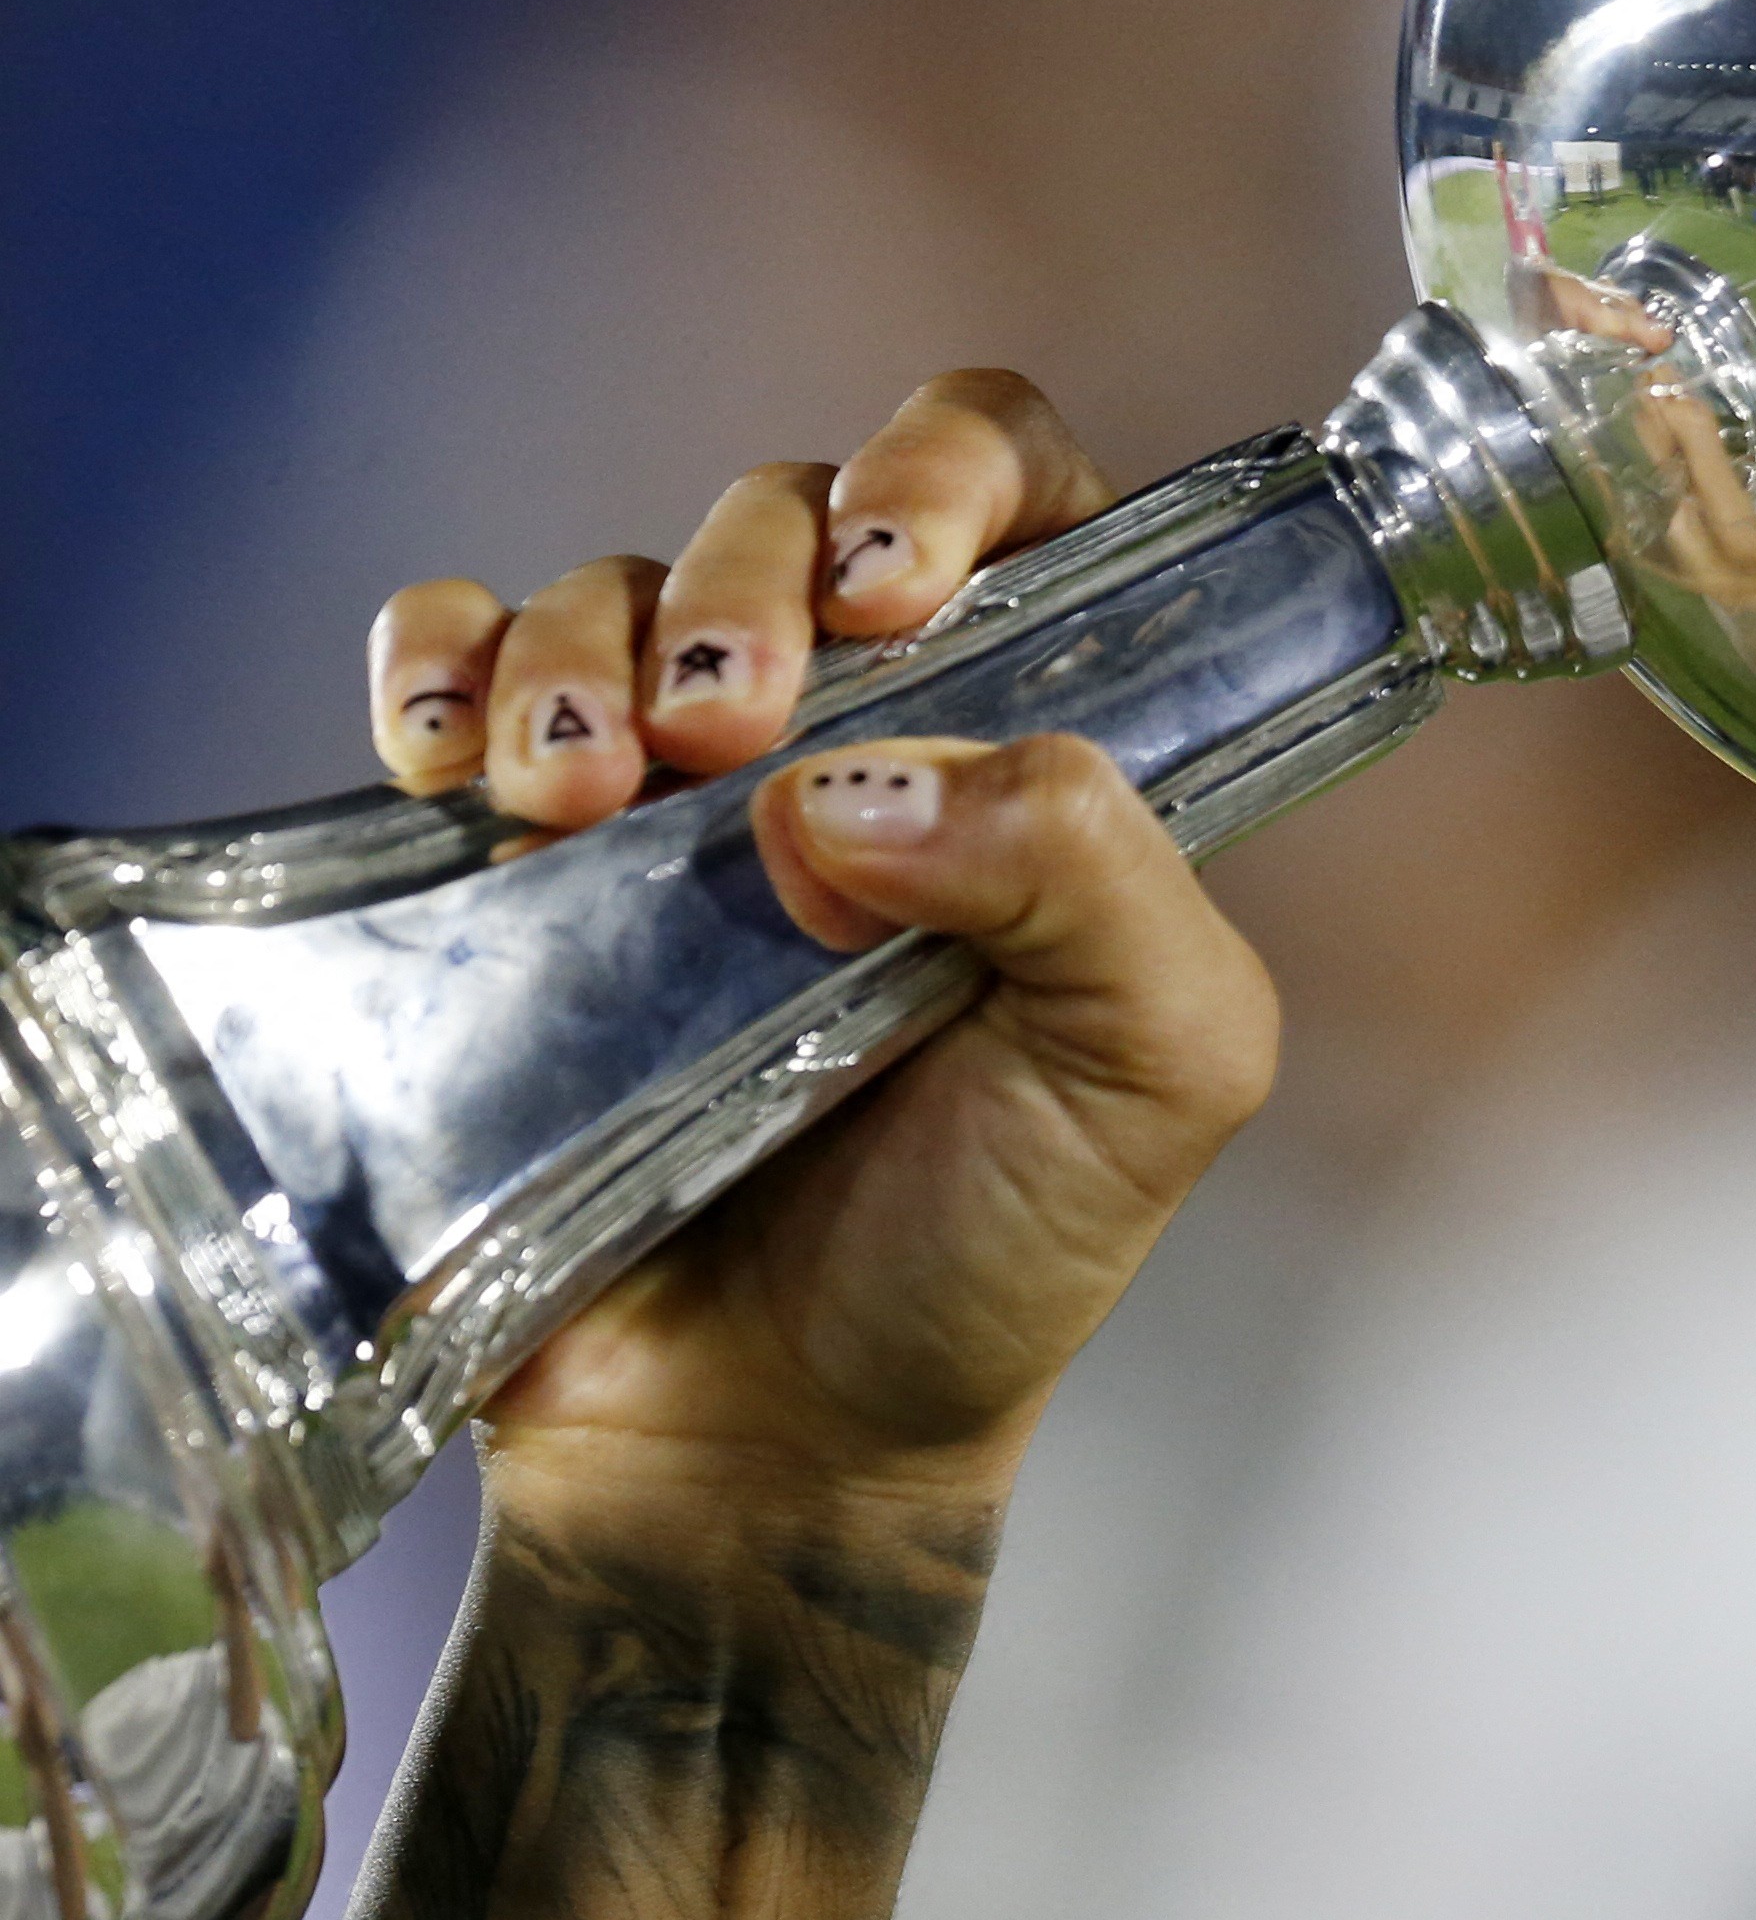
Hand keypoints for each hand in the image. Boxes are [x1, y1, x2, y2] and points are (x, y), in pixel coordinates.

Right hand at [359, 371, 1280, 1511]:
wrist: (774, 1448)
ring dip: (582, 646)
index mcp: (1041, 739)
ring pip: (611, 586)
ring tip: (577, 794)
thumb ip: (1098, 880)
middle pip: (790, 506)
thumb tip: (871, 780)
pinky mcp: (514, 868)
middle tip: (725, 724)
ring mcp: (675, 792)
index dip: (949, 470)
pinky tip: (445, 754)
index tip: (894, 584)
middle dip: (746, 579)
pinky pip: (452, 676)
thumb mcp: (1156, 1068)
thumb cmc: (1000, 1248)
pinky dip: (435, 667)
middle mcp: (863, 731)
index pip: (1015, 485)